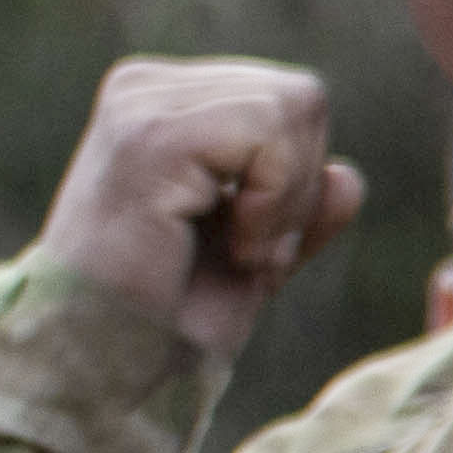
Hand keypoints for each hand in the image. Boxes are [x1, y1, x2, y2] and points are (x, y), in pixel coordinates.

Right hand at [33, 58, 364, 360]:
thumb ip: (299, 210)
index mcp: (160, 99)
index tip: (246, 241)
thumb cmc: (164, 319)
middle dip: (298, 185)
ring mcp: (140, 105)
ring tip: (237, 249)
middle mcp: (142, 87)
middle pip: (299, 96)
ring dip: (287, 199)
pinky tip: (233, 247)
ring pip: (292, 107)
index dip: (295, 178)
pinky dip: (274, 202)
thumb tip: (346, 176)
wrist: (106, 365)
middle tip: (246, 249)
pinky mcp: (151, 136)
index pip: (285, 97)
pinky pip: (268, 135)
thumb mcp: (252, 256)